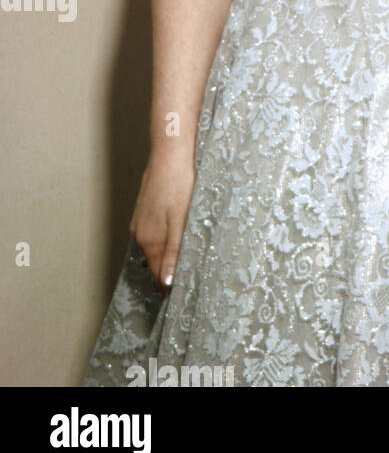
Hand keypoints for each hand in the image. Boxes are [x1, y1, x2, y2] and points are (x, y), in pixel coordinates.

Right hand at [130, 151, 195, 295]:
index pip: (157, 272)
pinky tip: (173, 236)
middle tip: (183, 282)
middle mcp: (141, 234)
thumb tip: (166, 281)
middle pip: (154, 261)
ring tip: (179, 263)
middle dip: (165, 272)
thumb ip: (173, 252)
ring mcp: (140, 222)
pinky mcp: (144, 210)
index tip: (177, 296)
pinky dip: (162, 240)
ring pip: (153, 247)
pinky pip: (153, 233)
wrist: (169, 156)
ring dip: (164, 256)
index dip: (167, 285)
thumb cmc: (179, 186)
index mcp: (150, 240)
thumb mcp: (181, 221)